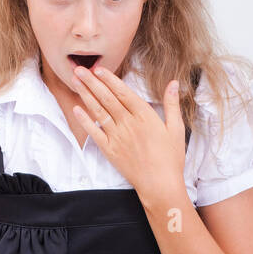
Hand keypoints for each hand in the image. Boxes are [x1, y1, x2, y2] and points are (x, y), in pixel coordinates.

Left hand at [72, 64, 186, 197]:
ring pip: (99, 112)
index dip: (109, 79)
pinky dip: (85, 121)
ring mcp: (117, 137)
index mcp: (145, 116)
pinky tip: (76, 109)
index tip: (98, 69)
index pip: (123, 92)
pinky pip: (94, 133)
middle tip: (80, 69)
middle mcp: (129, 124)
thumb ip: (172, 104)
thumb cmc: (170, 158)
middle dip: (92, 82)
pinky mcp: (110, 151)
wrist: (160, 184)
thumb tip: (174, 82)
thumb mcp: (176, 129)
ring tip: (76, 82)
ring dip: (86, 95)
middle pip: (107, 99)